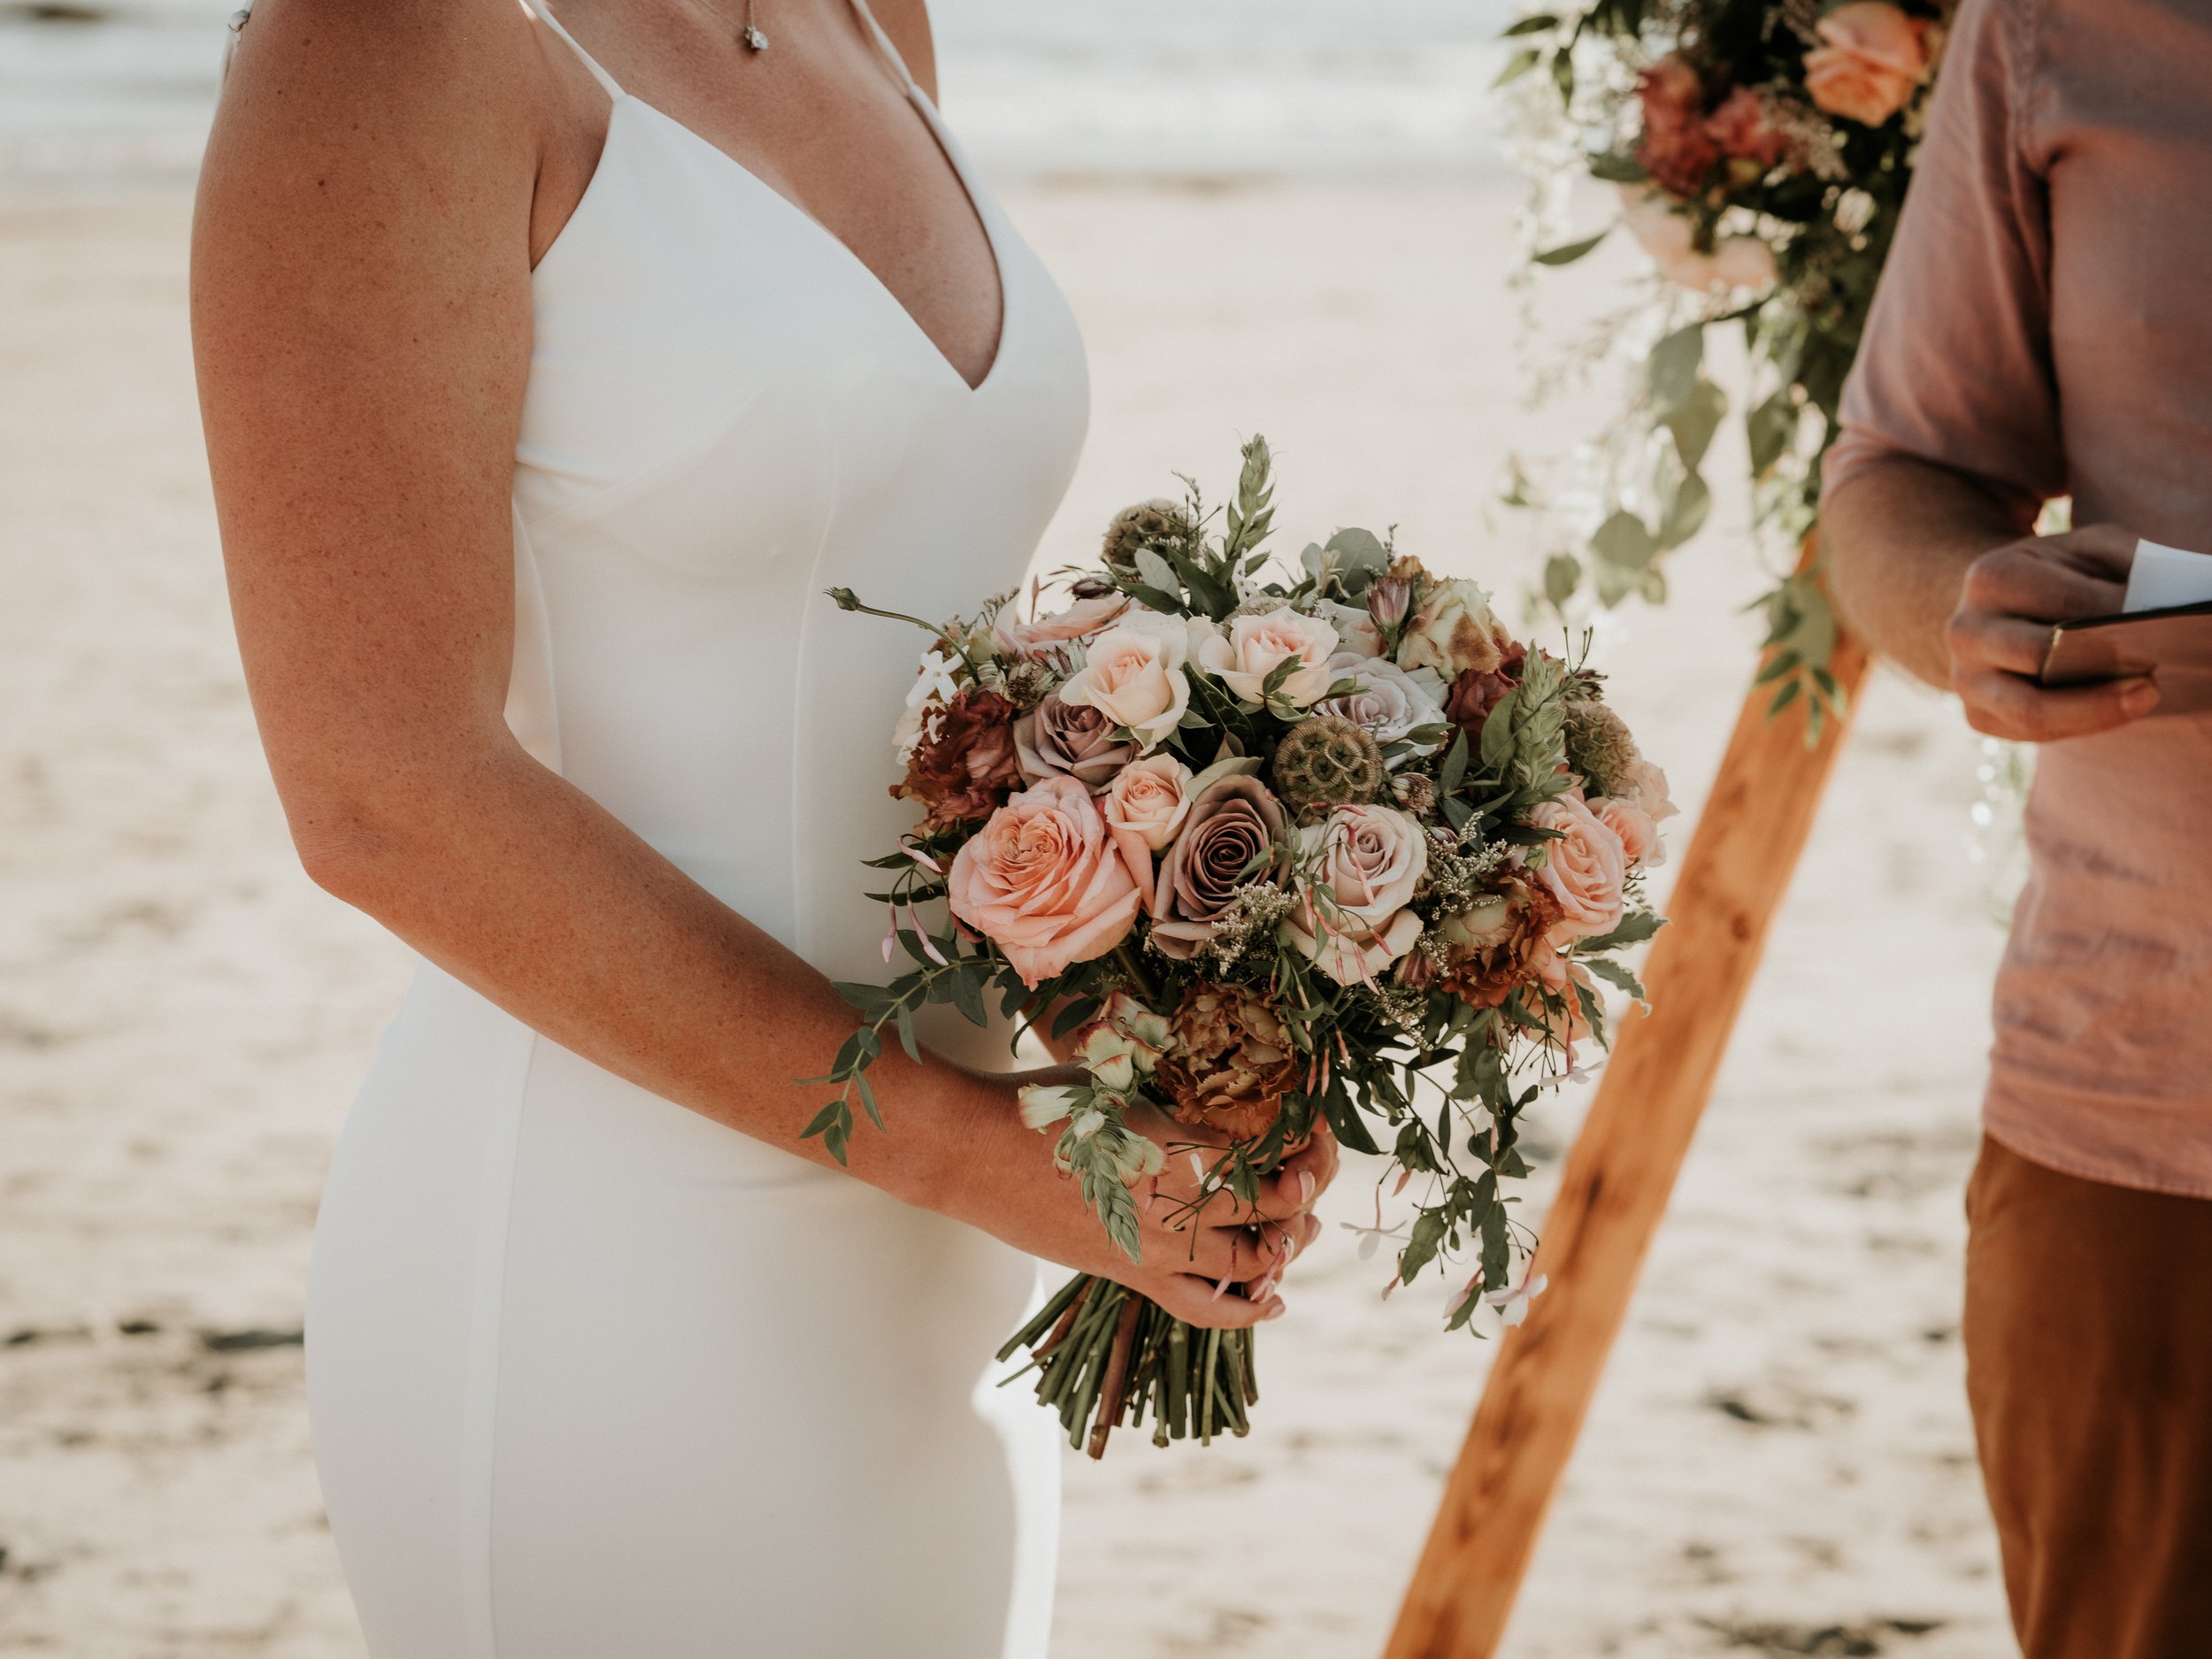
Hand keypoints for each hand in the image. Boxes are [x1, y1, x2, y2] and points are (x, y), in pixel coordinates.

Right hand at [937, 1075, 1338, 1330]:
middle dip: (1302, 1204)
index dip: (1304, 1155)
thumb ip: (1174, 1100)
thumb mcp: (1118, 1085)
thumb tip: (1222, 1100)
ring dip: (1282, 1253)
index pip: (1267, 1164)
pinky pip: (1202, 1307)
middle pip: (1270, 1218)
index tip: (1313, 1138)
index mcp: (1178, 1149)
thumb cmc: (1042, 1104)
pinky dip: (1243, 1310)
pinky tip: (1271, 1302)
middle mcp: (1175, 1206)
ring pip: (1247, 1268)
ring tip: (1297, 1236)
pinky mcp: (1129, 1272)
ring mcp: (1153, 1248)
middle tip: (1308, 1182)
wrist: (975, 1153)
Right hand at [1945, 523, 2157, 739]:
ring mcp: (1965, 678)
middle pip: (2040, 655)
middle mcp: (1965, 630)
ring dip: (2095, 707)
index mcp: (1990, 577)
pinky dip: (2082, 723)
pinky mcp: (1977, 715)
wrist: (1993, 609)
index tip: (2168, 620)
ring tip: (2146, 695)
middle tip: (2158, 662)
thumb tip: (2160, 598)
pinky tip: (2118, 708)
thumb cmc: (2055, 577)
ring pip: (2030, 709)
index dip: (2120, 613)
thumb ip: (2123, 559)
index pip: (2064, 601)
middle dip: (2105, 661)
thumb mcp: (2087, 549)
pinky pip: (2032, 733)